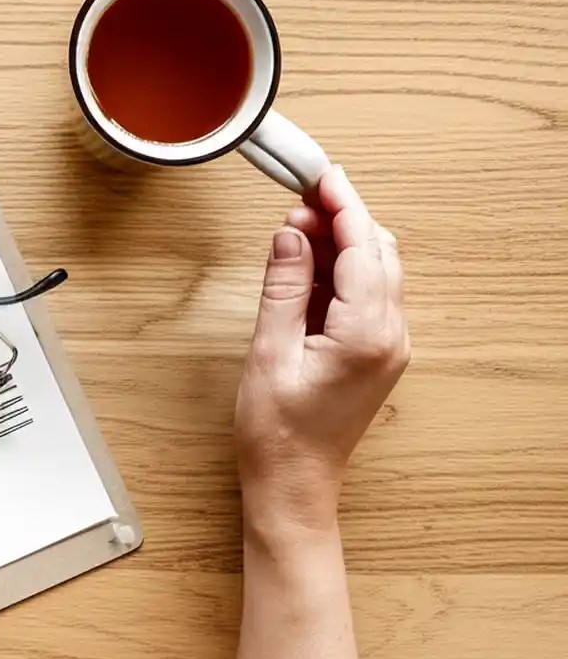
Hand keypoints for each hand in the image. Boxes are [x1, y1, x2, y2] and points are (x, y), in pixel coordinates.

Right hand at [234, 166, 409, 535]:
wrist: (294, 484)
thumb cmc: (276, 431)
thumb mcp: (268, 351)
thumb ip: (282, 287)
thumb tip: (290, 234)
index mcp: (367, 333)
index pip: (360, 248)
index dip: (340, 205)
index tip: (320, 175)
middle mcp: (390, 336)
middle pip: (376, 253)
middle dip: (339, 220)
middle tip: (296, 200)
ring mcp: (389, 346)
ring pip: (374, 272)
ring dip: (338, 245)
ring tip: (294, 232)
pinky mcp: (376, 354)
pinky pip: (366, 297)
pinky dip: (339, 273)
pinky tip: (304, 268)